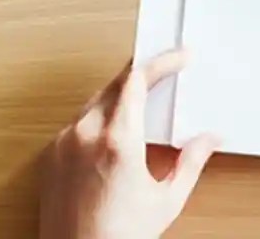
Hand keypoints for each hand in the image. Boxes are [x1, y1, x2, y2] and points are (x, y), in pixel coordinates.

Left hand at [39, 49, 220, 238]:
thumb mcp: (166, 201)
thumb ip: (190, 162)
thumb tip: (209, 140)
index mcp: (118, 141)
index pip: (138, 81)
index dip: (161, 62)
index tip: (178, 57)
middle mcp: (85, 135)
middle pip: (115, 83)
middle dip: (142, 74)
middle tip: (165, 73)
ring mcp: (63, 143)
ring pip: (94, 101)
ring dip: (120, 94)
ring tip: (142, 99)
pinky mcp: (50, 155)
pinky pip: (77, 122)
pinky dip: (99, 116)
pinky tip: (114, 127)